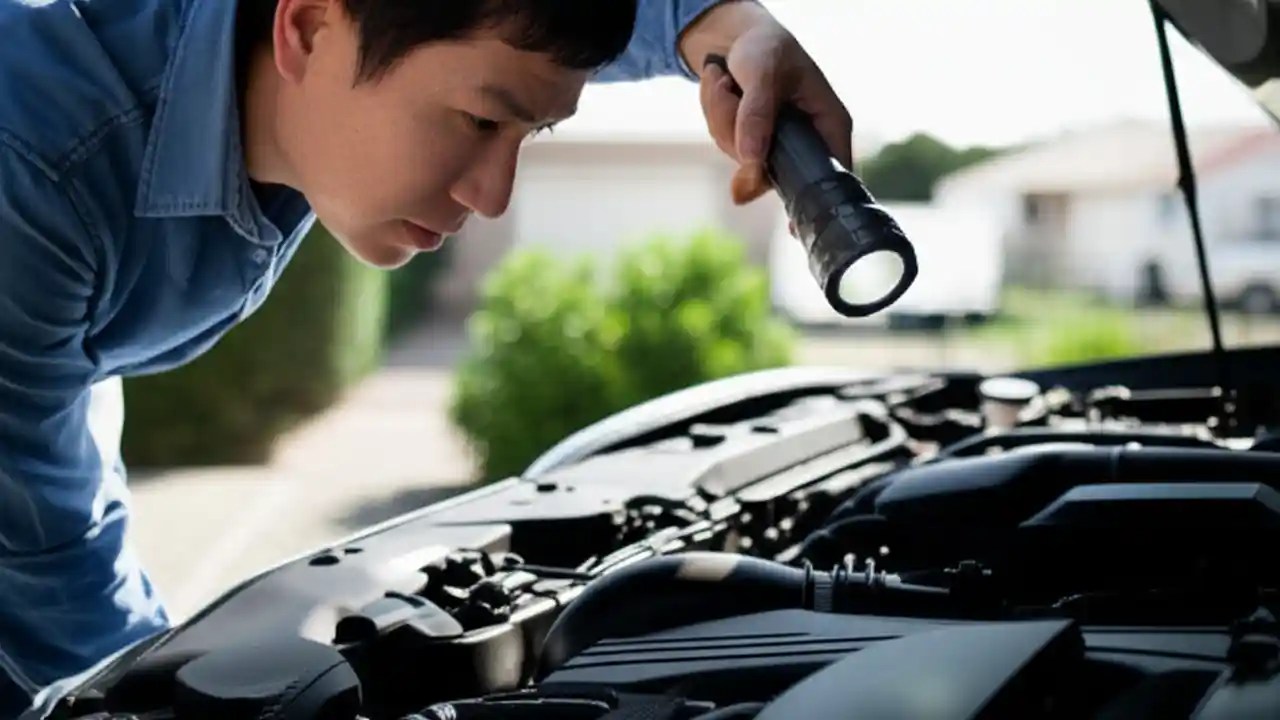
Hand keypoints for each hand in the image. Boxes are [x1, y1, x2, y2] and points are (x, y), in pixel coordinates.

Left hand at [679, 0, 853, 204]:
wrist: (740, 39)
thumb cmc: (766, 49)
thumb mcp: (764, 71)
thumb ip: (757, 114)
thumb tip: (751, 161)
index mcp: (829, 124)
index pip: (832, 176)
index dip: (815, 204)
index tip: (796, 228)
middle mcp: (808, 142)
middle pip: (770, 173)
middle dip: (738, 134)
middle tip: (728, 87)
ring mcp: (778, 147)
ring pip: (742, 161)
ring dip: (723, 118)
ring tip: (727, 80)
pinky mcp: (754, 146)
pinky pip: (727, 148)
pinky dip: (716, 117)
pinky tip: (724, 88)